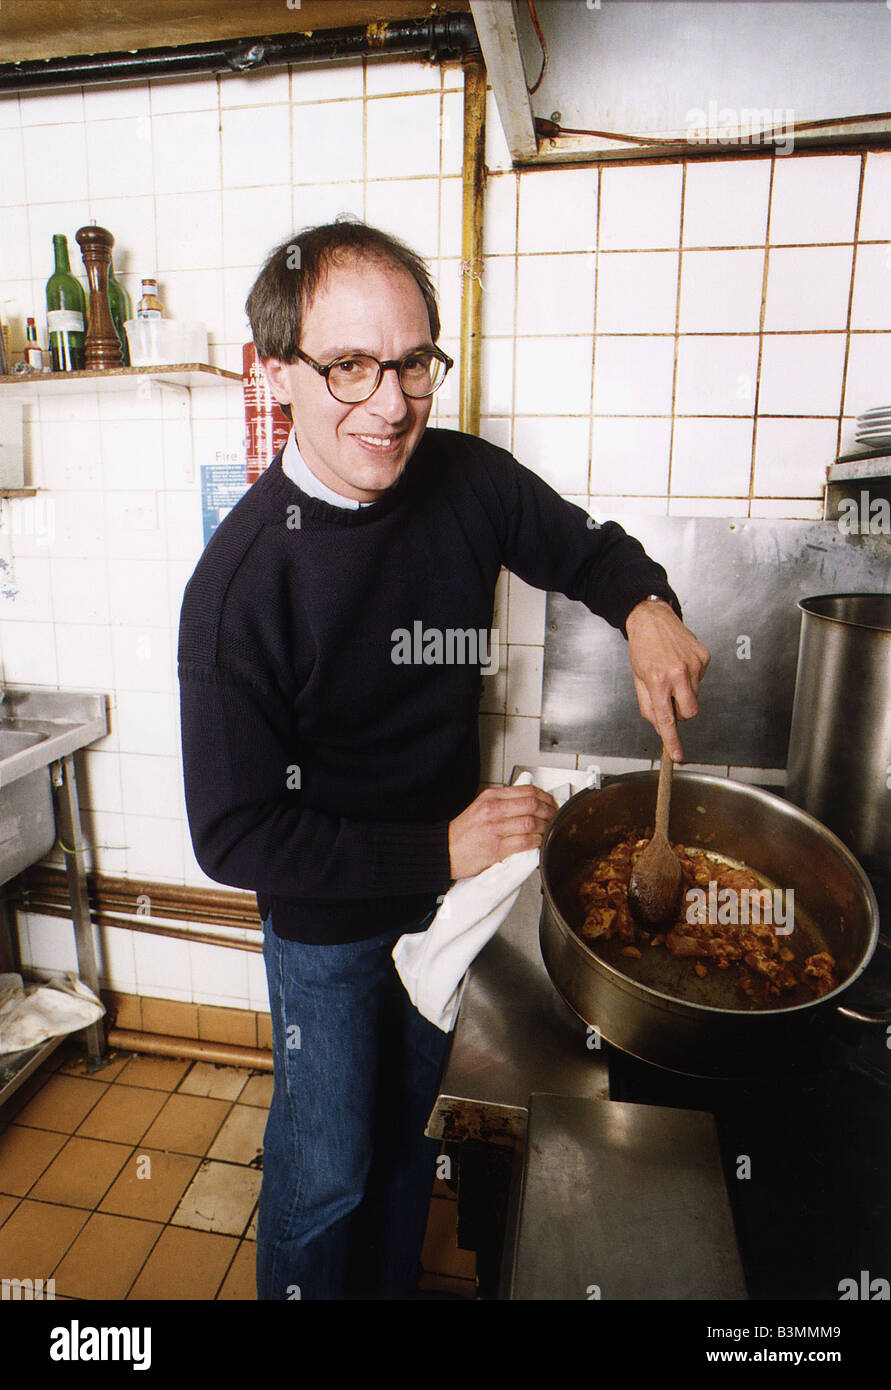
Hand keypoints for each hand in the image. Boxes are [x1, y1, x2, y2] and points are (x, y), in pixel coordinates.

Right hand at [448, 784, 558, 878]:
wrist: (444, 851)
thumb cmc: (463, 833)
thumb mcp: (481, 807)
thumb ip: (503, 803)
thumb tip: (530, 803)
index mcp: (491, 796)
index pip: (527, 791)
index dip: (546, 797)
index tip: (552, 803)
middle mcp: (492, 809)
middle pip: (533, 804)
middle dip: (550, 812)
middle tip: (555, 818)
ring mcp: (494, 828)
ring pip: (531, 823)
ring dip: (545, 828)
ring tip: (549, 831)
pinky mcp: (496, 847)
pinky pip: (525, 842)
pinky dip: (537, 842)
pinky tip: (539, 843)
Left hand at [625, 599, 709, 761]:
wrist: (652, 618)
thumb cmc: (643, 647)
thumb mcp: (638, 679)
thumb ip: (649, 706)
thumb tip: (661, 725)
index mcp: (658, 680)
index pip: (667, 719)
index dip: (672, 739)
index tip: (677, 754)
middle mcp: (678, 673)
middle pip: (689, 713)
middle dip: (681, 712)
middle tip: (669, 698)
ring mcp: (694, 665)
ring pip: (695, 697)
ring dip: (684, 692)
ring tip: (672, 673)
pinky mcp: (704, 657)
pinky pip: (701, 680)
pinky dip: (691, 678)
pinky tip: (680, 664)